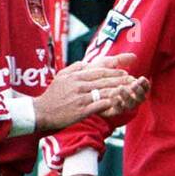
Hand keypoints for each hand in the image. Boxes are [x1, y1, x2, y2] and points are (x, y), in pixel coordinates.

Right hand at [33, 54, 148, 133]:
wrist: (41, 112)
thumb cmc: (52, 95)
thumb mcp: (61, 77)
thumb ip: (74, 68)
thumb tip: (86, 63)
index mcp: (75, 76)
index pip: (98, 71)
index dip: (114, 72)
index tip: (125, 73)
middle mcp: (79, 85)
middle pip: (104, 81)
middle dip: (121, 80)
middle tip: (133, 80)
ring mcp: (80, 98)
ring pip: (104, 92)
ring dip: (119, 91)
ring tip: (130, 91)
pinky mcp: (80, 111)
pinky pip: (99, 106)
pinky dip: (110, 104)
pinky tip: (120, 103)